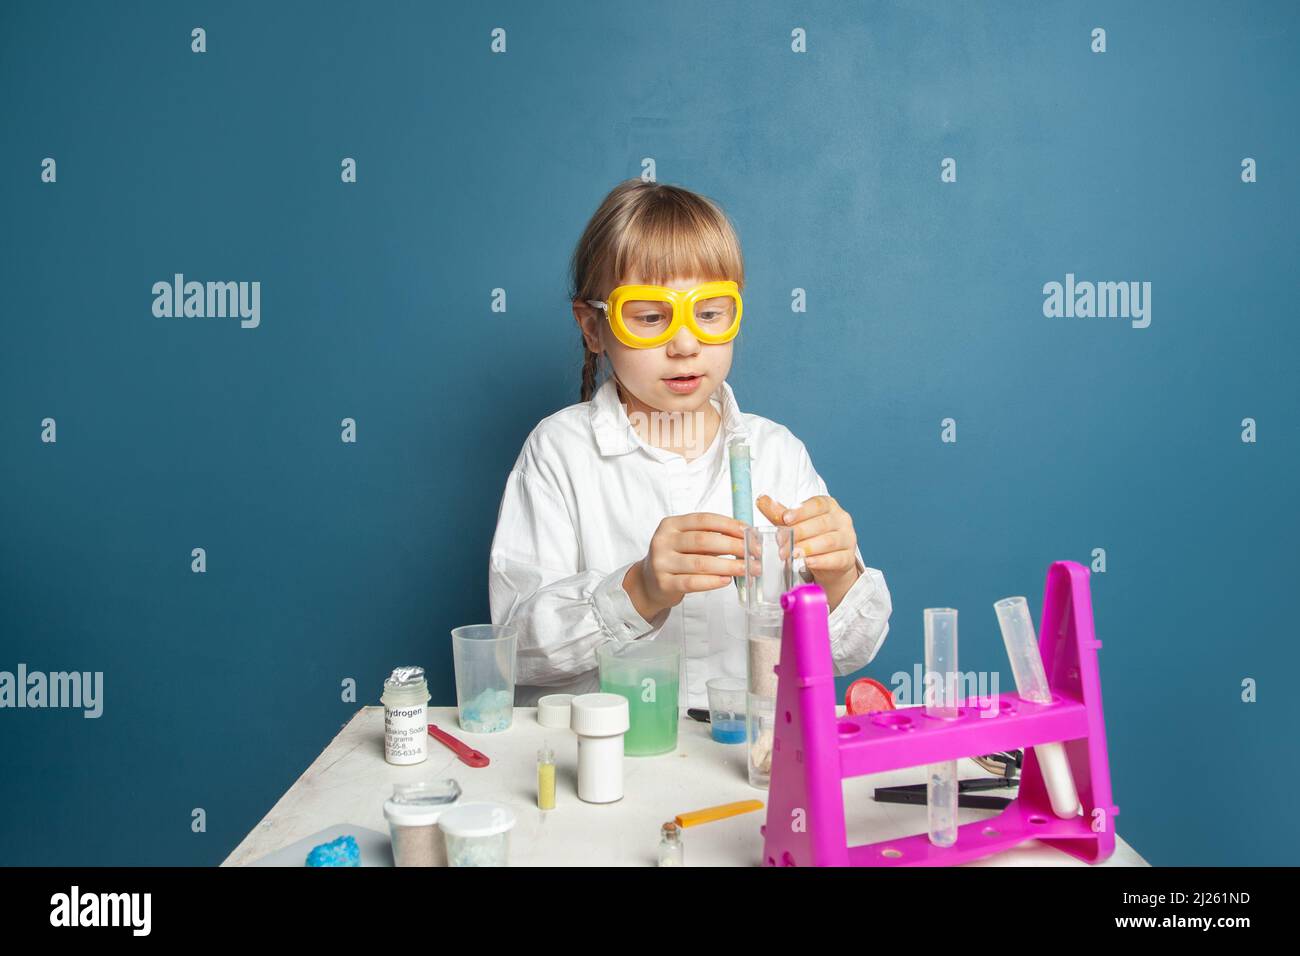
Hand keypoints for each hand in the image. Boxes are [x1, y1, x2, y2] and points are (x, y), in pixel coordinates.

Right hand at [624, 512, 747, 620]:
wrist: (649, 583)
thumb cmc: (676, 559)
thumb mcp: (687, 542)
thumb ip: (711, 537)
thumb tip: (746, 538)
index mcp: (671, 525)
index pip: (704, 520)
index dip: (729, 525)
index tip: (749, 533)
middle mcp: (663, 541)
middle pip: (704, 540)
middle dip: (733, 546)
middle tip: (753, 553)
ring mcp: (661, 563)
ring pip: (700, 563)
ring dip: (729, 566)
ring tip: (748, 569)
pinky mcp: (664, 583)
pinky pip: (692, 582)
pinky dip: (712, 581)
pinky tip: (726, 580)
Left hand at [756, 494, 861, 604]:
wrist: (830, 562)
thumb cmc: (812, 537)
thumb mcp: (795, 523)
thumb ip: (779, 513)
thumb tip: (762, 500)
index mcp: (829, 506)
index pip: (817, 504)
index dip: (802, 511)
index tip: (786, 518)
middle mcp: (841, 520)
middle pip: (822, 523)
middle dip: (800, 533)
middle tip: (782, 543)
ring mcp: (848, 539)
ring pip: (829, 541)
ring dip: (809, 547)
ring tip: (793, 553)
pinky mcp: (848, 558)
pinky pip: (836, 558)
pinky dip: (821, 561)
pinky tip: (808, 562)